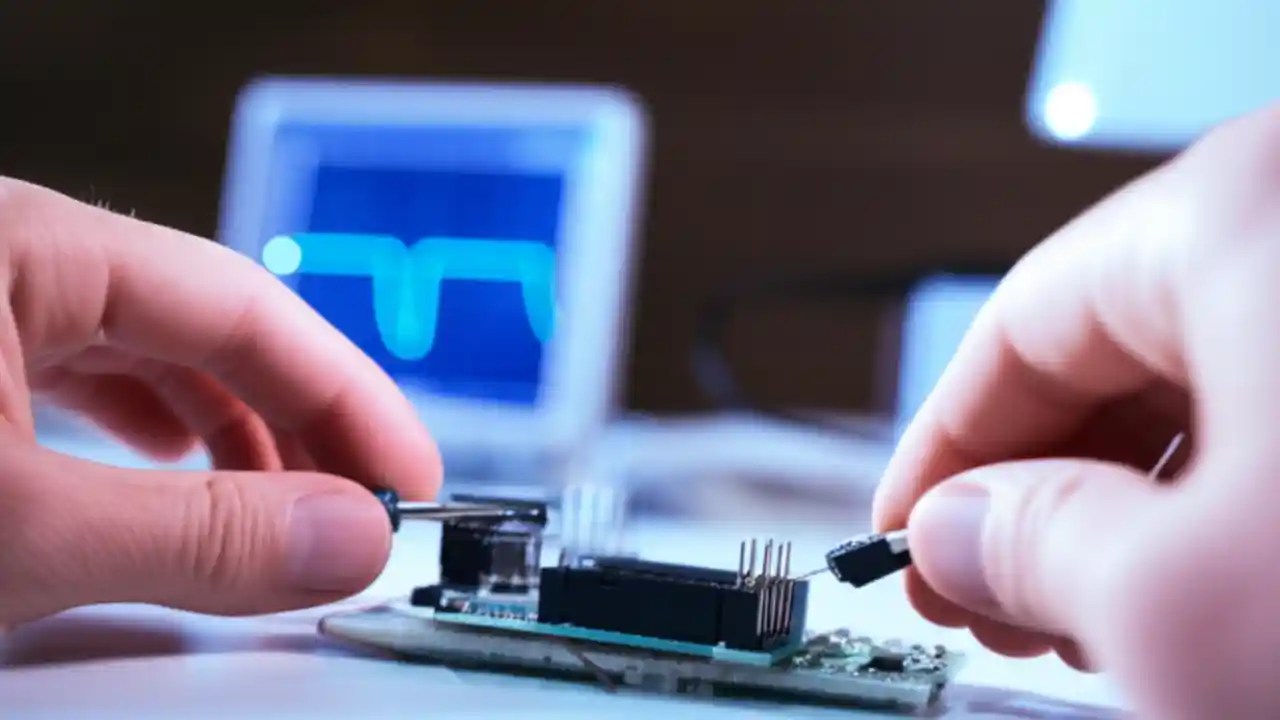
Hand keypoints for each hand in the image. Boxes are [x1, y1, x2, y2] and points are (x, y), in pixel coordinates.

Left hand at [0, 178, 439, 625]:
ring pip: (158, 359)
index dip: (348, 396)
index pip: (245, 306)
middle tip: (366, 509)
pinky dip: (160, 435)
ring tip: (292, 510)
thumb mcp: (21, 525)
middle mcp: (13, 261)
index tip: (409, 475)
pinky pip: (96, 382)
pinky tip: (176, 463)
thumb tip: (349, 537)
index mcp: (25, 245)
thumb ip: (195, 534)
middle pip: (212, 331)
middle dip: (302, 426)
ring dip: (241, 438)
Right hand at [873, 103, 1279, 717]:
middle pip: (1116, 353)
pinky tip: (1198, 580)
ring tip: (1091, 612)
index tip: (899, 533)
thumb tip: (961, 529)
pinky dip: (1230, 499)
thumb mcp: (1179, 601)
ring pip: (1211, 385)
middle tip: (988, 594)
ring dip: (1130, 506)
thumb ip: (1035, 545)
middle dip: (1036, 490)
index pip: (1022, 325)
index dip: (938, 448)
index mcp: (1251, 216)